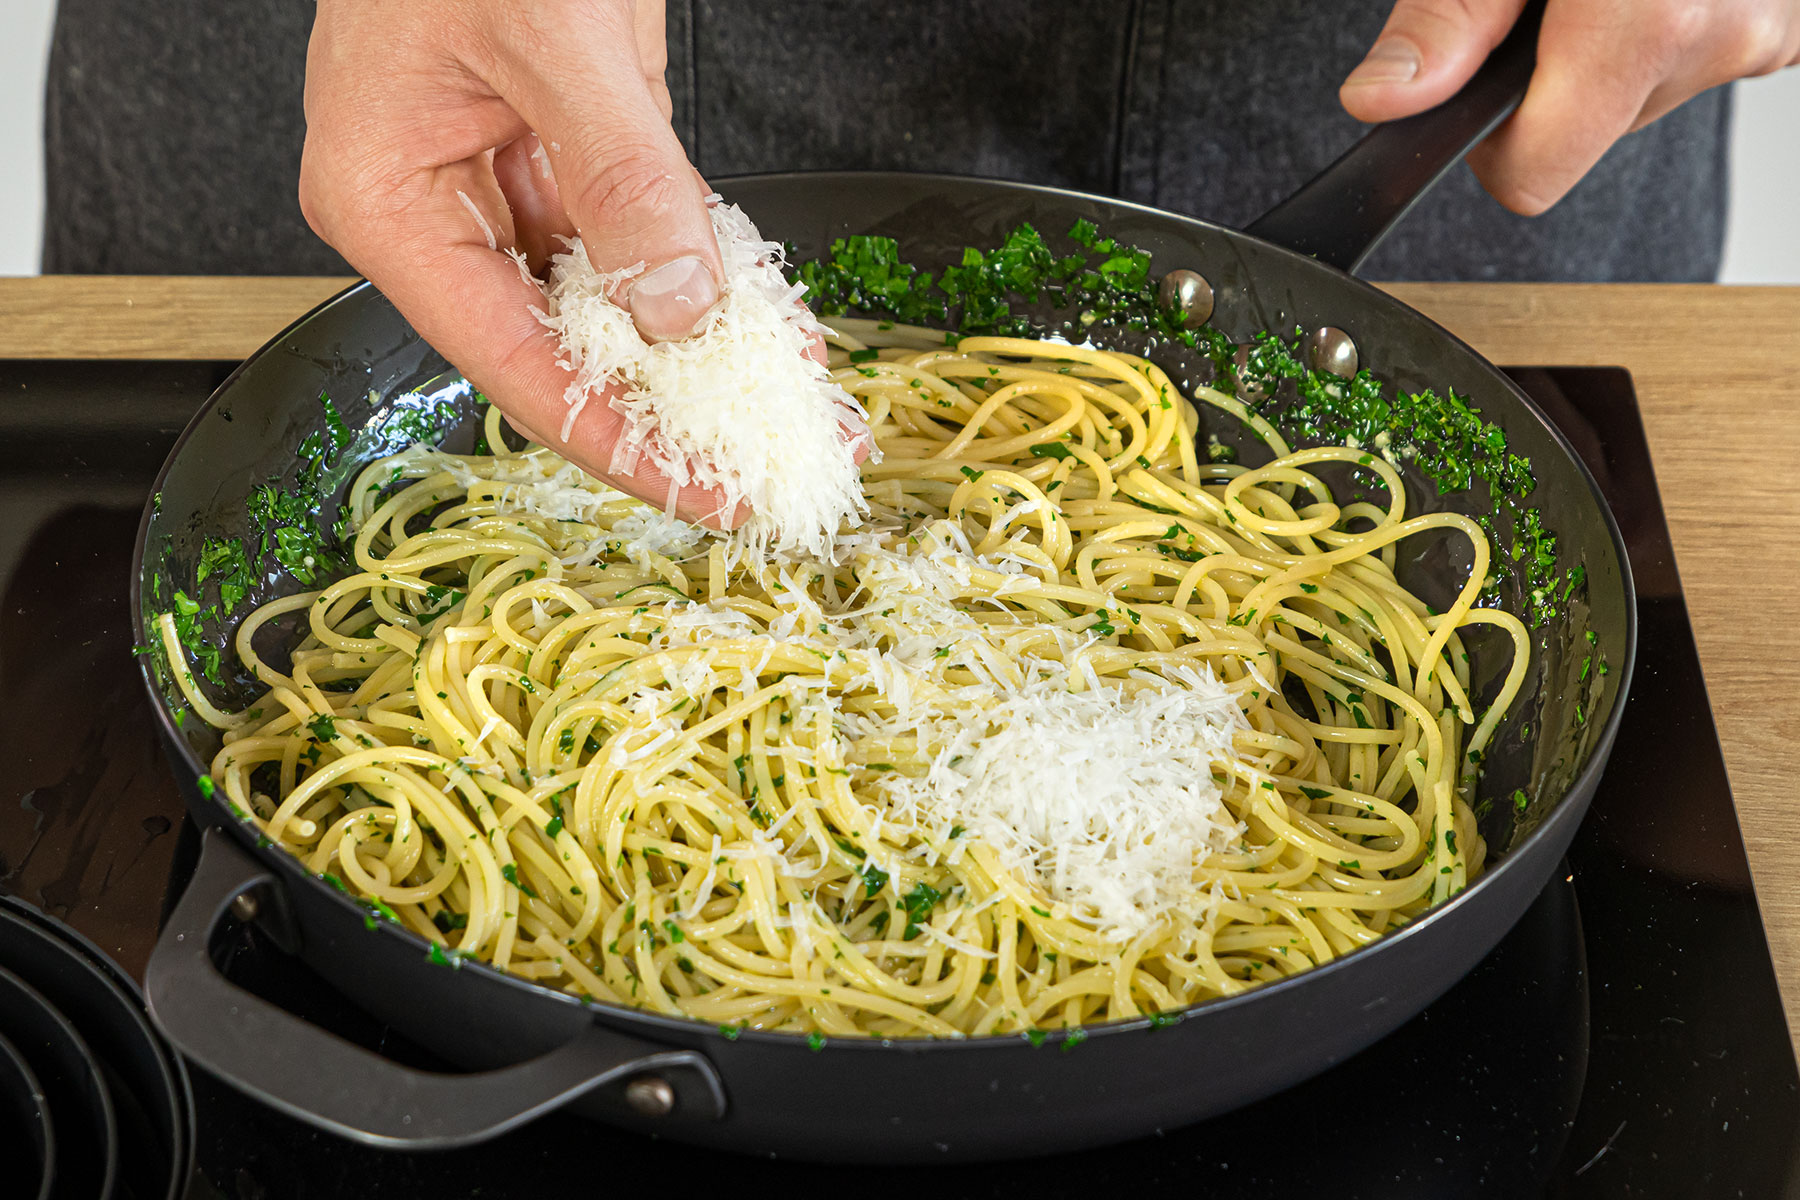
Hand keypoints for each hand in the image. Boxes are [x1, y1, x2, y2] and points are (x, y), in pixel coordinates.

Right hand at [300, 0, 738, 523]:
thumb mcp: (548, 34)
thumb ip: (620, 174)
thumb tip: (678, 303)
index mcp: (387, 201)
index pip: (510, 362)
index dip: (615, 438)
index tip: (703, 491)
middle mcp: (444, 208)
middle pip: (566, 349)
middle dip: (676, 413)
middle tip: (771, 471)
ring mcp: (511, 180)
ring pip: (616, 303)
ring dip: (708, 358)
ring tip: (797, 415)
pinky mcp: (575, 149)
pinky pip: (647, 239)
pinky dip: (711, 282)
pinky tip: (774, 328)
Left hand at [1341, 0, 1799, 213]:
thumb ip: (1448, 18)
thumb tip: (1384, 100)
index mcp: (1650, 22)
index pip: (1533, 175)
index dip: (1488, 141)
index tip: (1478, 80)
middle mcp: (1725, 35)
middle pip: (1585, 133)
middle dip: (1553, 73)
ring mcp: (1774, 29)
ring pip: (1639, 95)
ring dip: (1611, 44)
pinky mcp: (1792, 20)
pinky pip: (1698, 53)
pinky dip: (1666, 17)